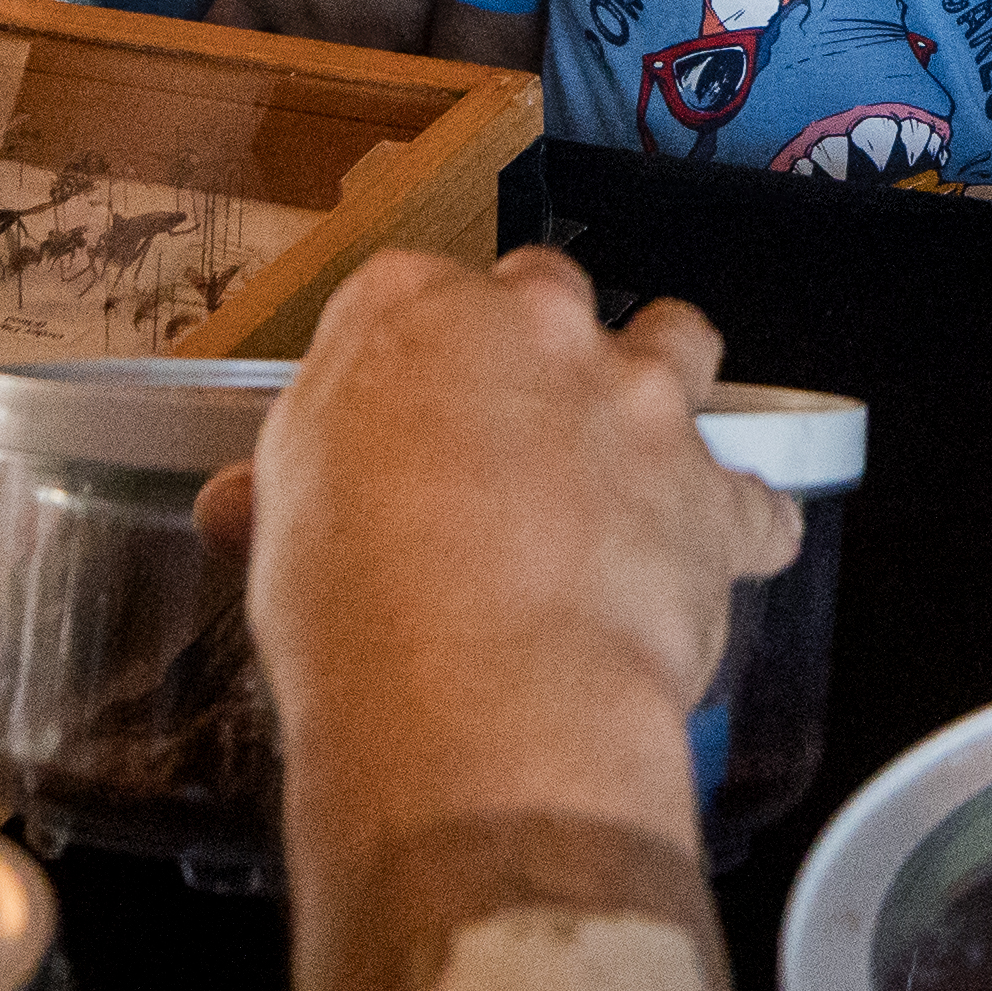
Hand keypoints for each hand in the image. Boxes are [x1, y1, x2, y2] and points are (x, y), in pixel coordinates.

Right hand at [239, 248, 786, 840]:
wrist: (481, 699)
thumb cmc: (351, 611)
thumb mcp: (278, 538)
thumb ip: (279, 495)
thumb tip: (239, 507)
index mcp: (410, 317)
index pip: (407, 292)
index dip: (409, 354)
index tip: (401, 406)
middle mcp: (538, 331)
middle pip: (548, 291)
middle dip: (539, 342)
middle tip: (509, 425)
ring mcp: (641, 406)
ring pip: (680, 342)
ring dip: (664, 384)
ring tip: (637, 450)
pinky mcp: (715, 500)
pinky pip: (752, 505)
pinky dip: (738, 532)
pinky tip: (715, 568)